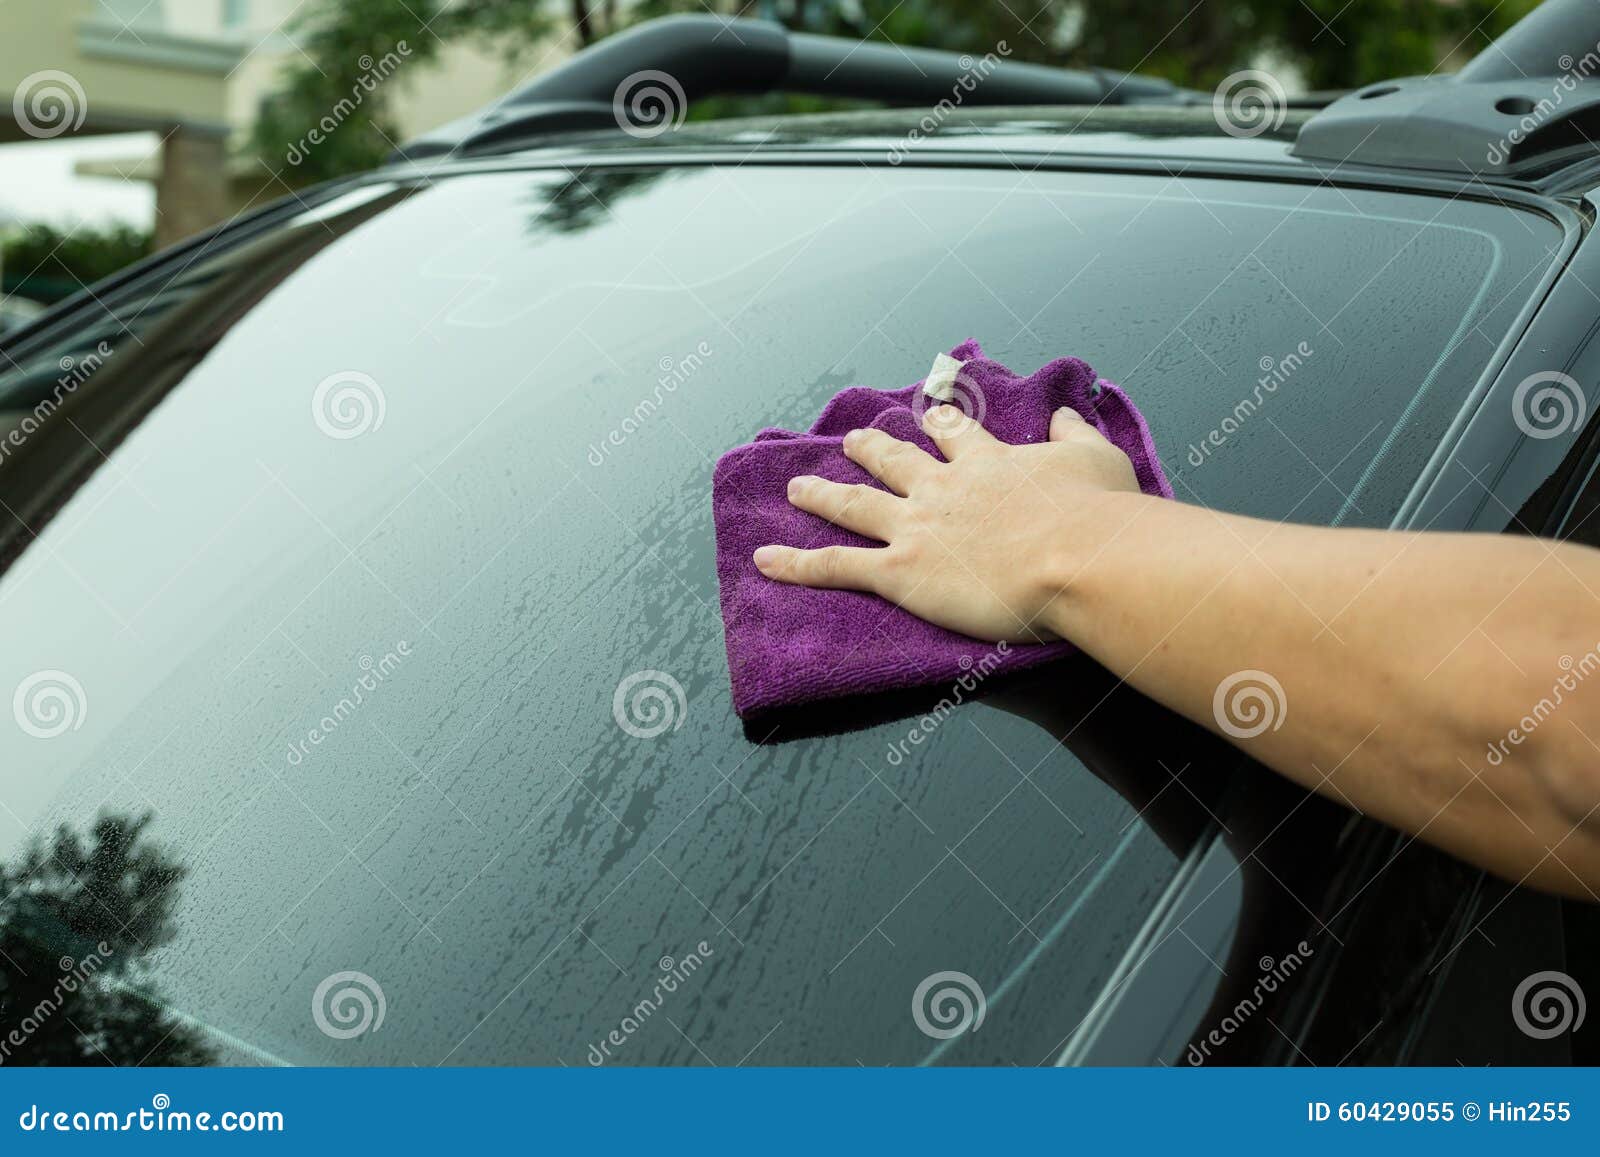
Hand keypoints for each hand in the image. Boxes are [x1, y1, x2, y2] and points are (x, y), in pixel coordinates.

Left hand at [752, 405, 1142, 642]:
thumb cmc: (1098, 517)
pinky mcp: (899, 572)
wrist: (1079, 558)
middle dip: (870, 451)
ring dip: (821, 496)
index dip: (940, 423)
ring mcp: (914, 528)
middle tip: (852, 442)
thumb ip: (1076, 435)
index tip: (930, 413)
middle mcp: (941, 488)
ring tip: (796, 489)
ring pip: (854, 506)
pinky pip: (835, 566)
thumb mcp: (1098, 459)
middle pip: (894, 461)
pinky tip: (765, 560)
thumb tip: (1067, 411)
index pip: (955, 434)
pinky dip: (796, 563)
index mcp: (987, 463)